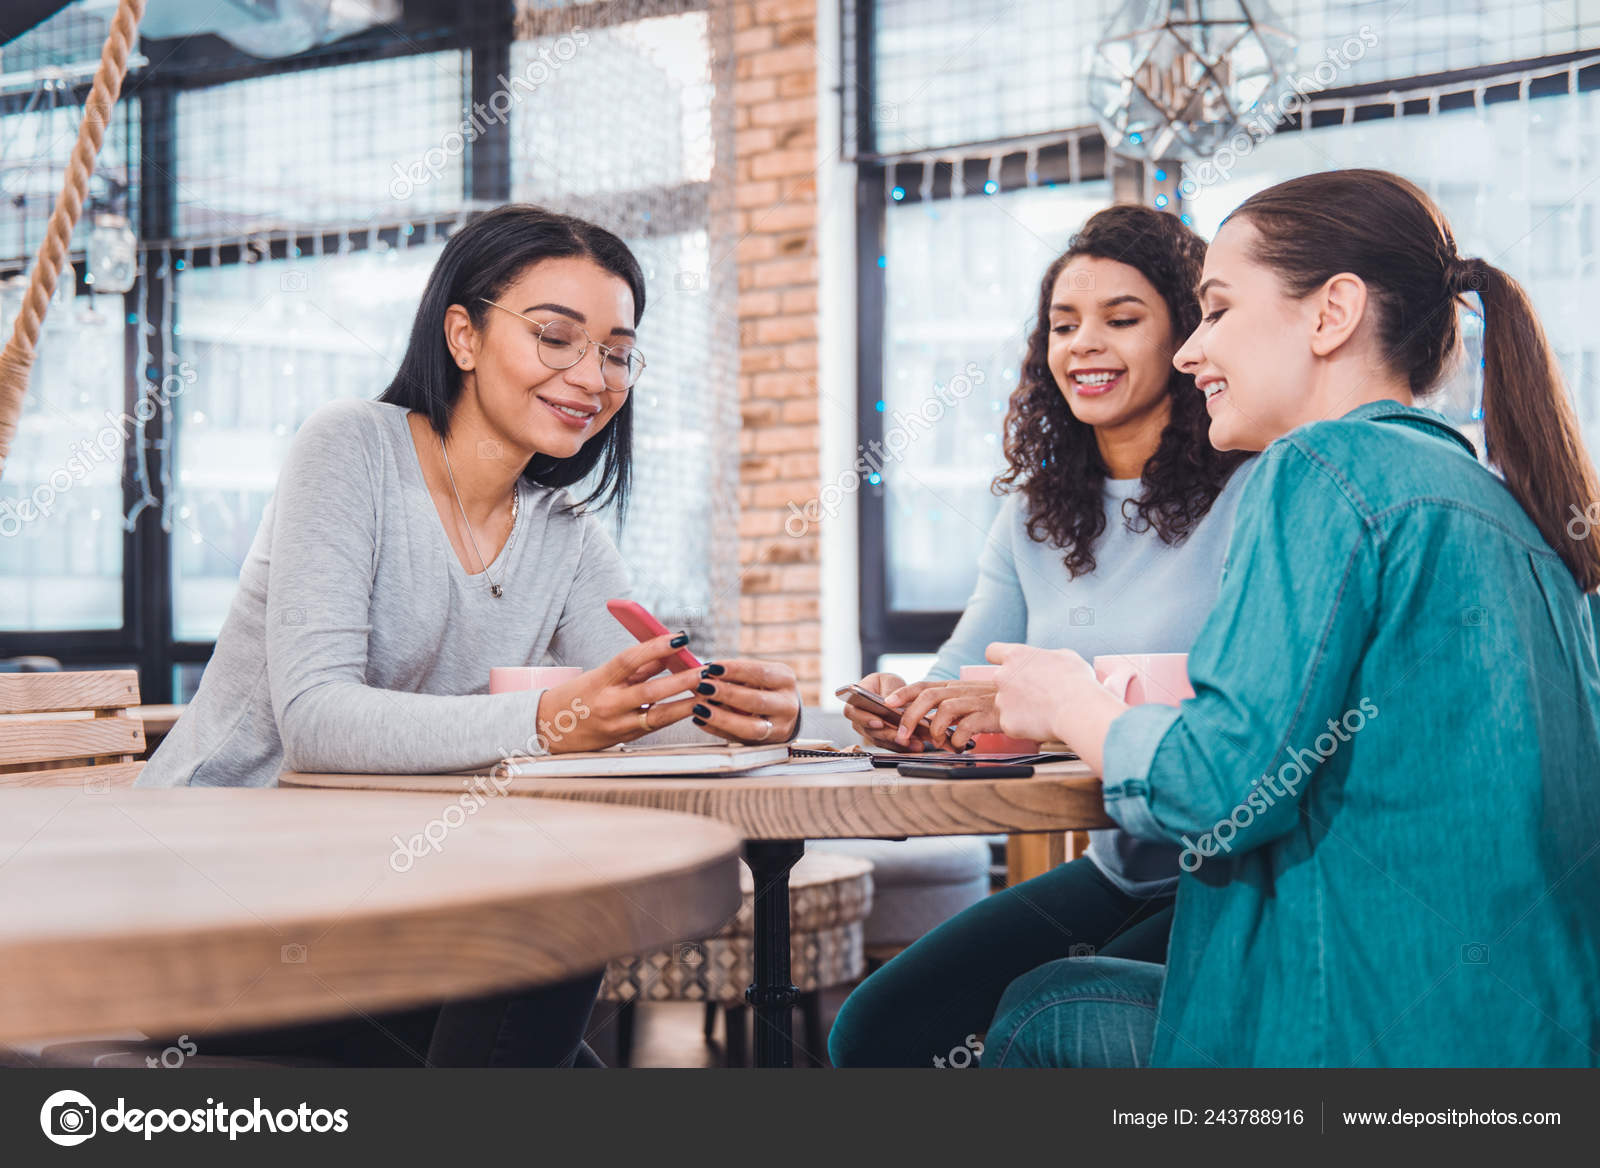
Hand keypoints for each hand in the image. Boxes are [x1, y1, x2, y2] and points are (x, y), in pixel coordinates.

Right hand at [533, 634, 703, 753]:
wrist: (548, 729)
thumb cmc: (577, 695)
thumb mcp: (601, 675)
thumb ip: (633, 669)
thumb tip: (665, 655)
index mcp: (600, 680)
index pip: (630, 659)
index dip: (656, 647)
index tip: (680, 637)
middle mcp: (609, 704)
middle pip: (650, 691)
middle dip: (681, 681)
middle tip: (705, 671)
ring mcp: (617, 725)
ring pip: (658, 716)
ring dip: (686, 704)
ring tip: (708, 694)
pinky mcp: (625, 739)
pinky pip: (655, 727)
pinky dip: (675, 717)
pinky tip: (694, 709)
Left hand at [687, 658, 799, 743]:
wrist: (783, 713)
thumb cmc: (763, 688)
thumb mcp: (757, 676)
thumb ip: (735, 675)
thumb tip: (705, 673)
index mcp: (785, 679)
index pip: (760, 673)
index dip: (735, 670)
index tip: (711, 667)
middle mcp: (787, 704)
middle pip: (757, 701)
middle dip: (727, 694)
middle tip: (703, 687)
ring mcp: (780, 727)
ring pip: (752, 727)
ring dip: (722, 718)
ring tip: (699, 708)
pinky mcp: (767, 744)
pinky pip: (739, 739)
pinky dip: (717, 730)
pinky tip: (701, 721)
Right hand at [843, 672, 916, 750]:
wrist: (898, 695)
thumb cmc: (889, 685)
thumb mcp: (889, 681)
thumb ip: (888, 692)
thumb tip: (888, 704)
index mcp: (855, 700)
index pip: (851, 711)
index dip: (864, 719)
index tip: (880, 722)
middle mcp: (859, 717)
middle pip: (868, 730)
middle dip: (887, 735)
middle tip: (901, 737)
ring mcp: (869, 730)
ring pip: (879, 741)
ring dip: (896, 743)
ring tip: (913, 742)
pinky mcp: (881, 739)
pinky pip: (889, 745)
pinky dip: (902, 746)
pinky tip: (915, 744)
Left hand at [886, 680, 999, 750]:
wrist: (1030, 702)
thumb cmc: (996, 706)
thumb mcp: (970, 702)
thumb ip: (950, 708)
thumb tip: (927, 722)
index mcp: (955, 688)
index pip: (924, 686)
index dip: (904, 693)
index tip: (887, 703)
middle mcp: (962, 691)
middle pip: (928, 696)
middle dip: (910, 716)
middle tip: (903, 735)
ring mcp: (976, 701)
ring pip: (944, 710)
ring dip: (934, 730)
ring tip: (935, 743)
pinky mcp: (989, 715)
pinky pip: (966, 726)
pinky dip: (957, 740)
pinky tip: (958, 747)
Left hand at [987, 642, 1124, 772]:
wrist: (1078, 710)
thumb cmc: (1076, 682)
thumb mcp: (1065, 656)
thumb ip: (1046, 657)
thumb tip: (1047, 662)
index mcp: (1015, 656)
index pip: (993, 651)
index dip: (1000, 659)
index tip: (1010, 666)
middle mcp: (1002, 676)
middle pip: (1002, 681)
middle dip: (1015, 687)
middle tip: (1037, 694)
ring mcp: (1002, 701)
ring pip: (1007, 704)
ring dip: (1020, 708)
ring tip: (1044, 711)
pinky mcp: (1006, 723)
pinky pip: (1012, 724)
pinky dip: (1024, 726)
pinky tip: (1042, 724)